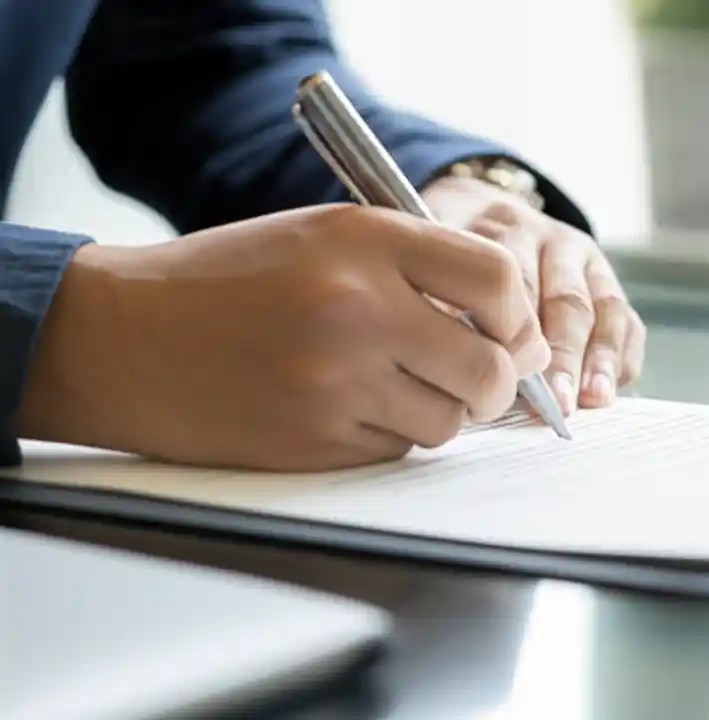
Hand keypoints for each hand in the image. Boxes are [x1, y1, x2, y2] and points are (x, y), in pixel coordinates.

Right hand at [15, 204, 548, 470]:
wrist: (123, 337)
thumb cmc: (230, 281)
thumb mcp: (324, 236)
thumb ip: (415, 265)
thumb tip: (510, 326)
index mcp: (364, 241)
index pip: (496, 278)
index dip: (519, 316)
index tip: (513, 334)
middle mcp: (358, 307)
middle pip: (489, 368)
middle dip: (496, 382)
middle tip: (478, 378)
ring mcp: (337, 381)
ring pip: (449, 422)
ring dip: (439, 412)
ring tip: (393, 385)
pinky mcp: (316, 440)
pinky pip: (398, 450)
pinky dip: (390, 436)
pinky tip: (346, 408)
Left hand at [422, 176, 645, 414]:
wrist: (476, 214)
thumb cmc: (446, 257)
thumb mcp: (428, 258)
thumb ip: (440, 299)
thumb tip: (455, 357)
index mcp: (501, 229)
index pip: (513, 280)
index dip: (511, 331)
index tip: (502, 374)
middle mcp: (549, 239)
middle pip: (565, 301)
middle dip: (563, 356)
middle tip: (556, 402)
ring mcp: (583, 260)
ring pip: (601, 310)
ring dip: (598, 360)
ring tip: (592, 399)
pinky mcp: (606, 281)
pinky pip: (625, 320)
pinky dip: (619, 357)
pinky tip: (608, 391)